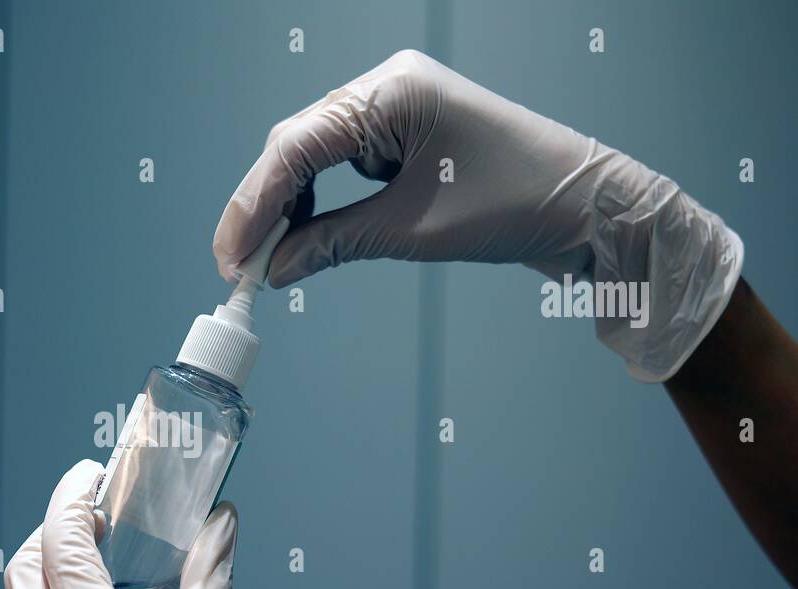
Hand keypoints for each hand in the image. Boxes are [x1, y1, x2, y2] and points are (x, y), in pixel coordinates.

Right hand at [213, 49, 742, 382]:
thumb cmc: (515, 205)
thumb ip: (333, 243)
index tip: (230, 259)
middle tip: (237, 267)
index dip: (253, 206)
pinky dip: (318, 202)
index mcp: (391, 91)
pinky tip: (302, 236)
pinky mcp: (404, 133)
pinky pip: (342, 164)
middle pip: (296, 146)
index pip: (295, 147)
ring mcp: (396, 107)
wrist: (588, 207)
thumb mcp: (412, 231)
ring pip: (313, 156)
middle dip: (263, 208)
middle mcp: (387, 87)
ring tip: (265, 260)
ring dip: (287, 208)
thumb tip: (274, 271)